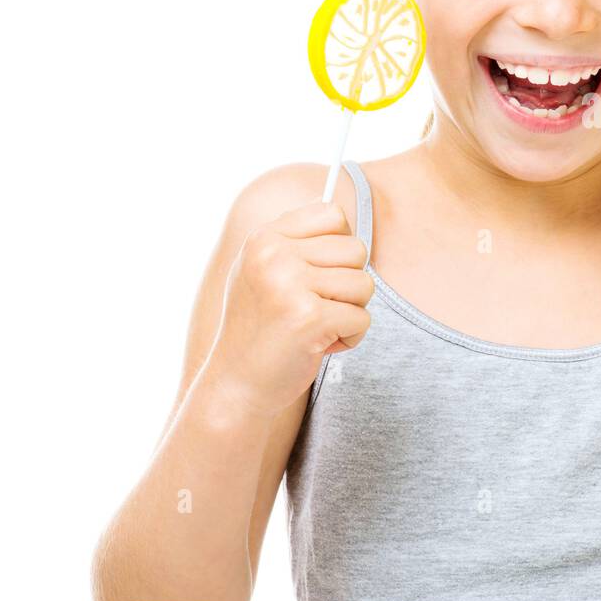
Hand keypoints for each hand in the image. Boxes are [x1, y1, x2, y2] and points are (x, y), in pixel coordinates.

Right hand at [205, 201, 374, 418]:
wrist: (236, 386)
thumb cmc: (260, 328)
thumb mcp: (263, 271)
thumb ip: (296, 241)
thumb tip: (342, 215)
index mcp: (263, 238)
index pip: (332, 214)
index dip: (337, 248)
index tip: (315, 276)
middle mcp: (273, 255)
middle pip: (356, 249)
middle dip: (347, 285)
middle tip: (314, 309)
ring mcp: (289, 285)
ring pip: (365, 284)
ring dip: (349, 313)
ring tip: (315, 328)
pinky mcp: (310, 317)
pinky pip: (362, 318)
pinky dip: (350, 338)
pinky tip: (318, 347)